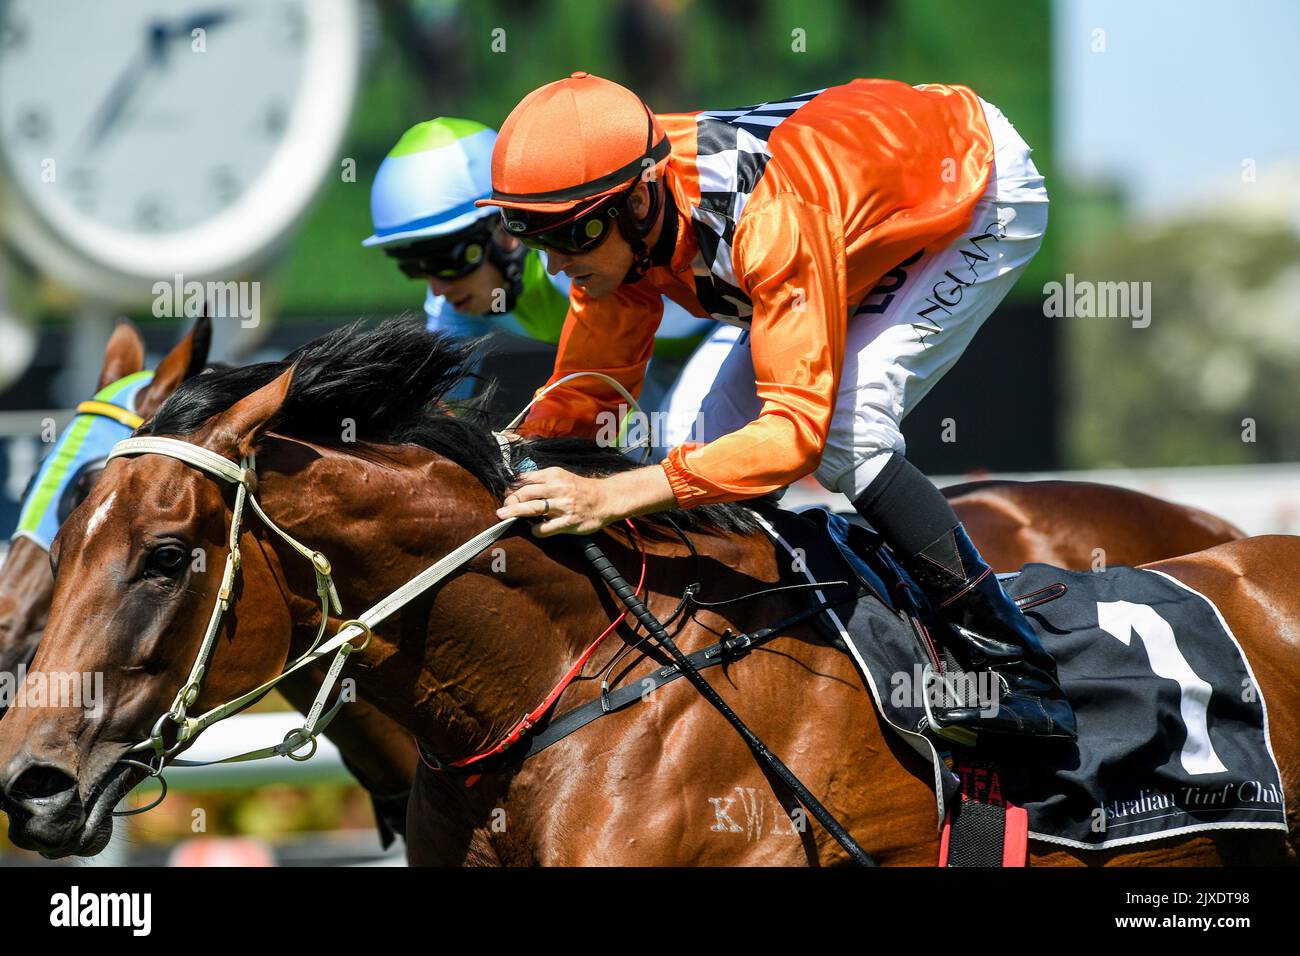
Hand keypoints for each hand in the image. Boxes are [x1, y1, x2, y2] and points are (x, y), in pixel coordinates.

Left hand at [496, 467, 616, 536]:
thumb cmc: (580, 489)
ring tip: (503, 516)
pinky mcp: (568, 522)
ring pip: (533, 508)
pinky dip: (536, 530)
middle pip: (526, 493)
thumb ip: (542, 480)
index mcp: (554, 475)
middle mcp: (558, 488)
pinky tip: (535, 530)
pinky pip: (546, 528)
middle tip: (502, 509)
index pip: (526, 479)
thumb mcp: (561, 477)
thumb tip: (517, 486)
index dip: (512, 488)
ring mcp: (563, 506)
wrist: (606, 499)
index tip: (506, 495)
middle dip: (510, 501)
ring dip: (515, 513)